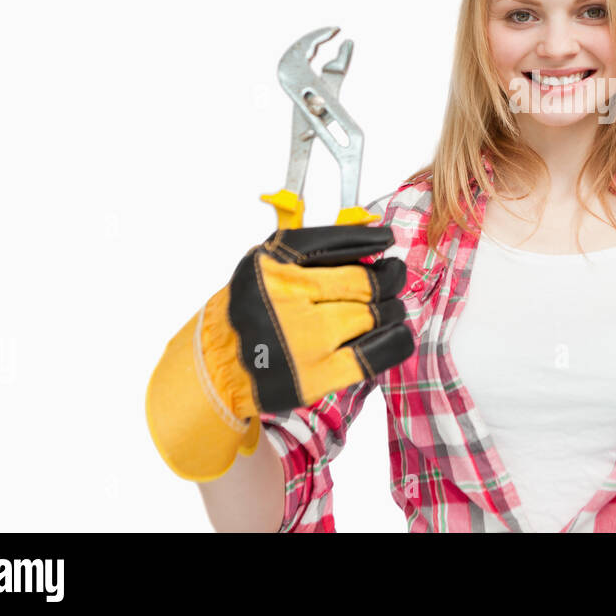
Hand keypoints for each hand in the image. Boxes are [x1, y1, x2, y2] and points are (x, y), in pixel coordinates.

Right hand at [146, 225, 413, 481]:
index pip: (333, 242)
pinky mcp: (312, 376)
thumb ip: (309, 255)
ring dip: (391, 309)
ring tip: (391, 307)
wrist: (217, 366)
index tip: (386, 241)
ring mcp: (299, 340)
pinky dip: (394, 341)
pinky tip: (398, 333)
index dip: (368, 239)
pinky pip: (372, 354)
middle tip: (393, 278)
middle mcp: (283, 299)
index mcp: (270, 266)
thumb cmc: (250, 314)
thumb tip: (371, 242)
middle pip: (362, 282)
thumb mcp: (266, 270)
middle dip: (387, 279)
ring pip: (372, 316)